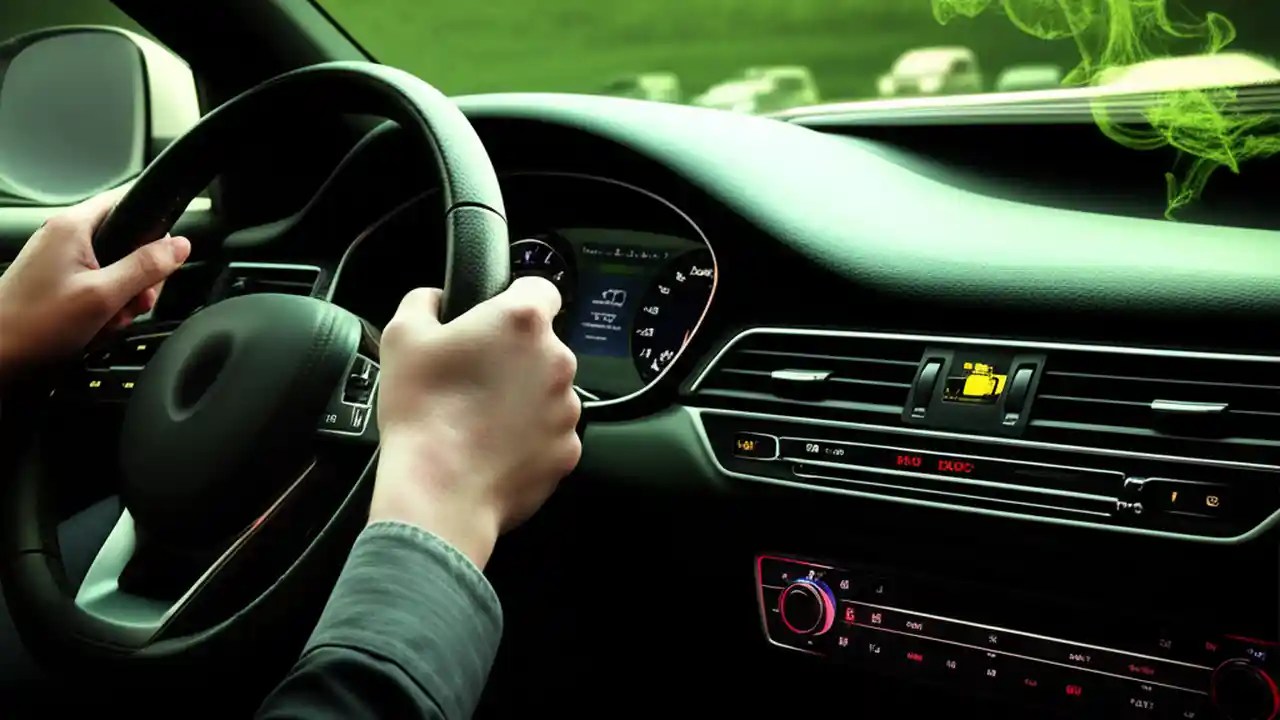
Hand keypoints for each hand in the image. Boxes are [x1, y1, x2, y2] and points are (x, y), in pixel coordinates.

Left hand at [0, 189, 191, 378]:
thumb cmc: (33, 324)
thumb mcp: (103, 296)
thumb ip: (145, 267)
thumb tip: (180, 246)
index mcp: (73, 227)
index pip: (128, 202)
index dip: (153, 229)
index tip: (160, 259)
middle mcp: (66, 238)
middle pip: (128, 243)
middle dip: (140, 277)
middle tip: (134, 301)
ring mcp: (61, 261)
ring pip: (116, 270)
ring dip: (123, 298)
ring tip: (109, 320)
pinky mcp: (58, 284)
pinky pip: (98, 287)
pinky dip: (104, 307)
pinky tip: (96, 326)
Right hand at [370, 276, 581, 567]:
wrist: (438, 491)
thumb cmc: (422, 411)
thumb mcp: (403, 337)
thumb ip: (425, 301)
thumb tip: (437, 300)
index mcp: (522, 322)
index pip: (539, 289)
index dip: (513, 300)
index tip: (493, 320)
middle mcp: (556, 361)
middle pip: (542, 346)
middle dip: (513, 357)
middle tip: (473, 377)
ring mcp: (567, 409)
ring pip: (547, 392)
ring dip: (522, 398)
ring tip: (478, 417)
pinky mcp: (567, 450)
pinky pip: (549, 433)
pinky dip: (528, 437)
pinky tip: (492, 446)